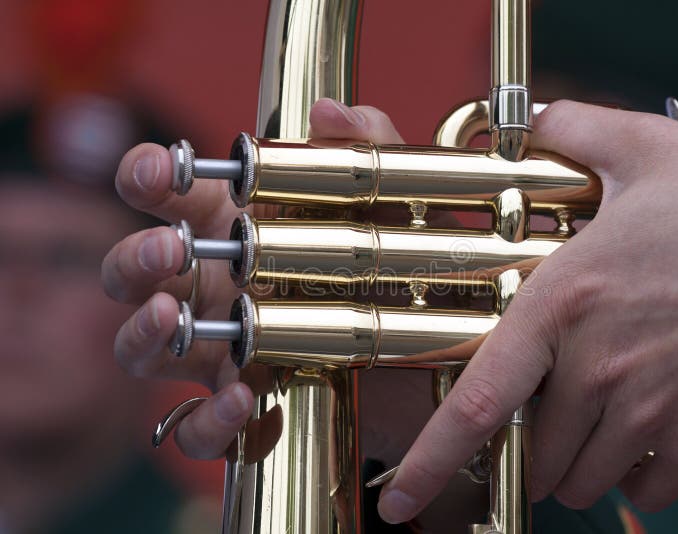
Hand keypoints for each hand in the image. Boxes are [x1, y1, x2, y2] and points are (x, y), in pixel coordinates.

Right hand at [101, 98, 402, 458]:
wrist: (431, 360)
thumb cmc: (397, 272)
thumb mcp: (398, 212)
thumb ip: (372, 153)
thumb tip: (327, 112)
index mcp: (236, 228)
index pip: (167, 193)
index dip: (148, 175)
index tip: (160, 171)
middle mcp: (214, 286)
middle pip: (132, 271)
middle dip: (135, 256)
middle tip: (172, 248)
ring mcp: (220, 349)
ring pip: (140, 348)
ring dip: (142, 332)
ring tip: (173, 317)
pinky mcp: (242, 407)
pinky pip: (195, 428)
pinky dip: (205, 420)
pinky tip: (243, 397)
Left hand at [378, 100, 677, 521]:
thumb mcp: (655, 150)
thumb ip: (580, 131)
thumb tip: (541, 121)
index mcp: (564, 304)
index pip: (478, 402)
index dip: (429, 462)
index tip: (397, 502)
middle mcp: (595, 371)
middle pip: (531, 449)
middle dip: (533, 437)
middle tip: (560, 402)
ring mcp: (648, 416)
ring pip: (579, 479)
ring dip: (578, 461)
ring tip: (605, 416)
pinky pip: (643, 495)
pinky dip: (637, 477)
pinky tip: (654, 433)